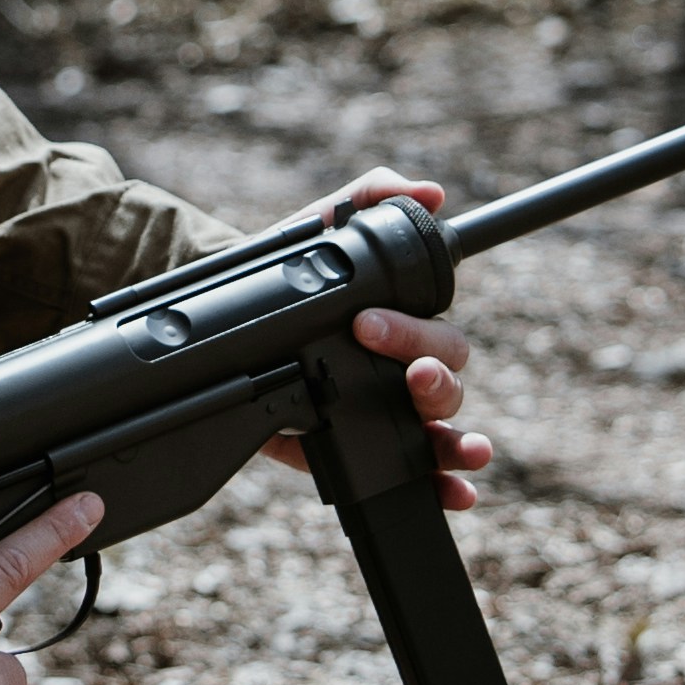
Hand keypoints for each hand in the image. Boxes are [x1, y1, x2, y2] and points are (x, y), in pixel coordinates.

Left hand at [266, 166, 489, 520]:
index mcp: (403, 328)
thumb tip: (427, 191)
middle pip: (445, 386)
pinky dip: (440, 487)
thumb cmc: (285, 274)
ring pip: (439, 432)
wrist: (224, 326)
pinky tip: (456, 493)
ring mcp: (382, 415)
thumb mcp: (320, 226)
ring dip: (457, 441)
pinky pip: (402, 473)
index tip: (369, 324)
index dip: (419, 333)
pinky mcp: (351, 450)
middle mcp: (401, 374)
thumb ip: (369, 196)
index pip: (441, 336)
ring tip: (459, 447)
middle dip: (434, 382)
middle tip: (402, 373)